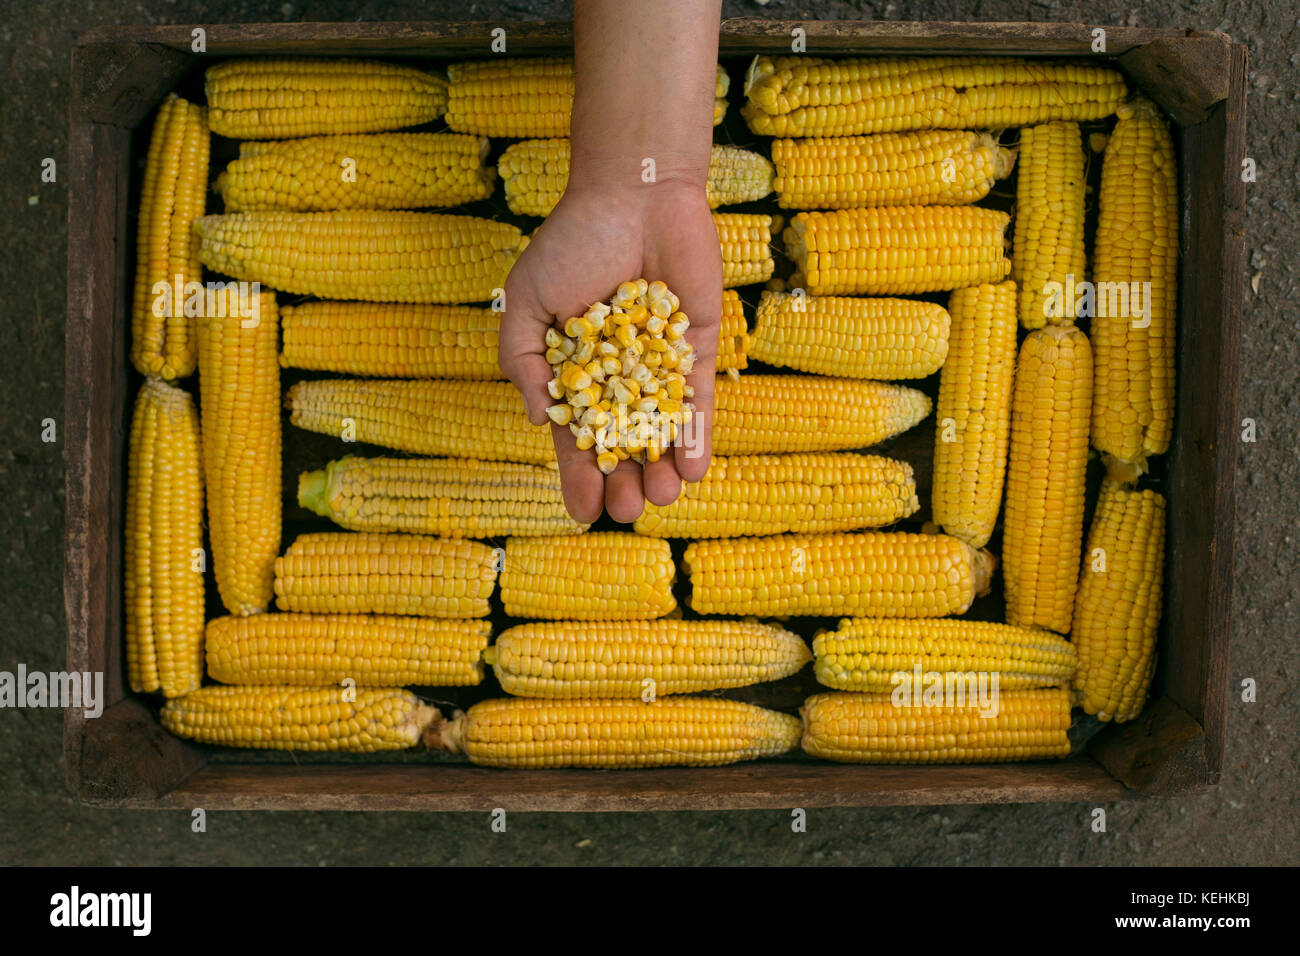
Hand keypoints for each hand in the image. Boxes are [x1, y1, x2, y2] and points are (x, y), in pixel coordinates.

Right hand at [499, 180, 721, 523]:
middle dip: (624, 482)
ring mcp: (661, 365)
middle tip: (626, 511)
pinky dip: (696, 436)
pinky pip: (699, 400)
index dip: (579, 475)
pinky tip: (691, 472)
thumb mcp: (527, 300)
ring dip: (662, 470)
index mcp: (577, 370)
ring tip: (659, 498)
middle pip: (625, 444)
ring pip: (663, 432)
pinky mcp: (697, 348)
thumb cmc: (573, 241)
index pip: (578, 436)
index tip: (583, 511)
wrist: (634, 193)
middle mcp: (621, 376)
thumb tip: (543, 421)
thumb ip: (525, 360)